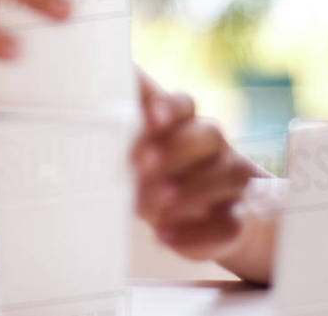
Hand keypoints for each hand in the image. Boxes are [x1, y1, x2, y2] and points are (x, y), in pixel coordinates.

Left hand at [131, 73, 254, 260]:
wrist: (204, 217)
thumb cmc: (159, 173)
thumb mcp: (138, 149)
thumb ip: (123, 125)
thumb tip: (94, 92)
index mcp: (186, 124)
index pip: (184, 105)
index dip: (170, 108)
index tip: (150, 117)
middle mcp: (214, 148)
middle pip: (209, 134)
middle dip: (176, 149)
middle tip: (141, 165)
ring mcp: (229, 182)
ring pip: (228, 174)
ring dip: (192, 190)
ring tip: (158, 204)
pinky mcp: (233, 220)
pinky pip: (228, 224)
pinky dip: (196, 234)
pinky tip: (164, 236)